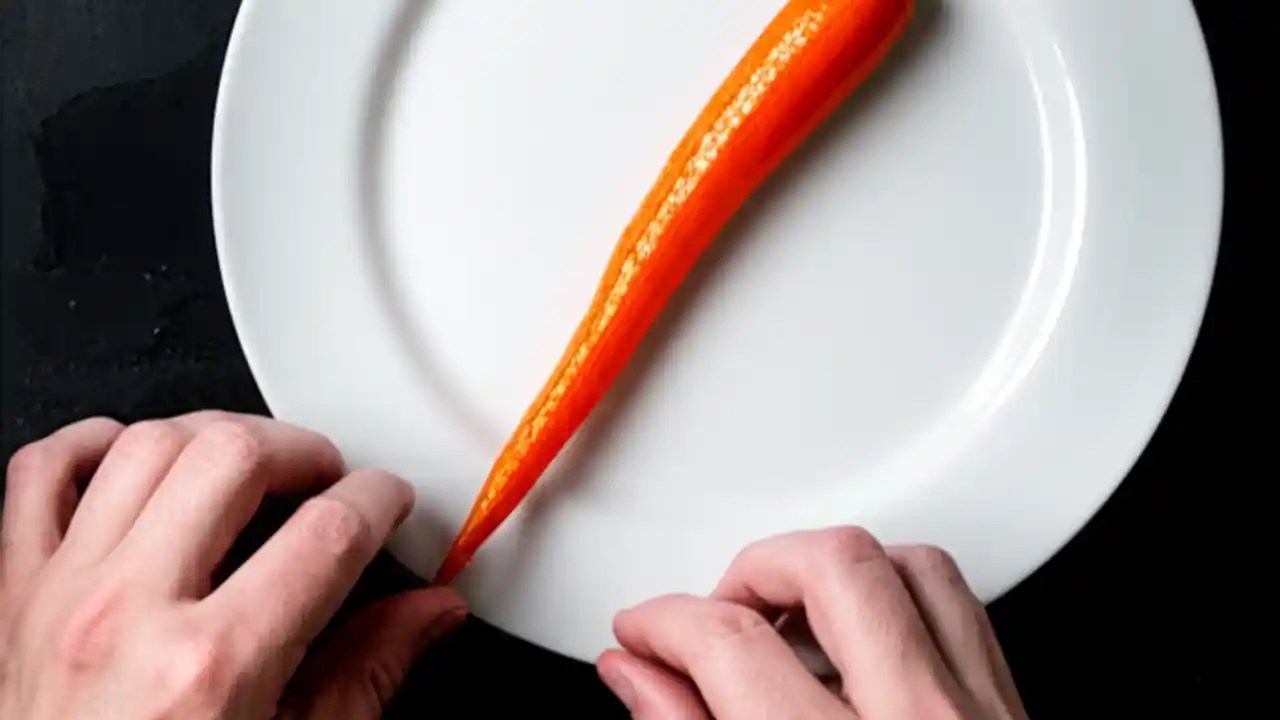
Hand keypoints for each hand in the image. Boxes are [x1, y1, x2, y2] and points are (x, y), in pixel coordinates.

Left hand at [0, 412, 465, 718]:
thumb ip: (366, 675)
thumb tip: (428, 612)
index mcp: (215, 668)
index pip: (328, 531)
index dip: (380, 500)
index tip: (388, 503)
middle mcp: (131, 616)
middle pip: (234, 456)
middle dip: (304, 451)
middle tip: (329, 479)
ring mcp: (63, 598)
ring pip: (145, 446)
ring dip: (214, 436)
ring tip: (253, 466)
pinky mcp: (14, 599)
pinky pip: (41, 475)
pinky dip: (90, 444)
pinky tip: (137, 457)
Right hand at [597, 527, 1027, 718]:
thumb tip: (637, 676)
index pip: (731, 646)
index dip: (665, 623)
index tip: (644, 630)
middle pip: (833, 566)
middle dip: (754, 571)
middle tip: (716, 616)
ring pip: (913, 566)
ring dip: (836, 569)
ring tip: (790, 617)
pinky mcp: (1020, 719)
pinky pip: (965, 608)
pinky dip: (902, 595)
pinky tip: (864, 635)